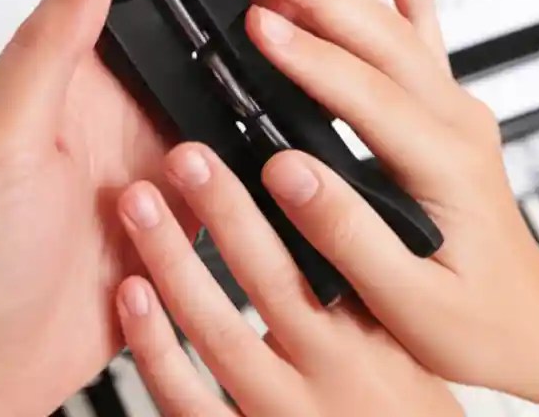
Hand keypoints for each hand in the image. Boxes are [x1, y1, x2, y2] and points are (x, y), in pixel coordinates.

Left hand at [0, 0, 345, 414]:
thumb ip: (48, 47)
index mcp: (72, 71)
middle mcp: (119, 102)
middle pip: (205, 13)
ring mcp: (155, 153)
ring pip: (235, 77)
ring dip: (284, 37)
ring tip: (338, 5)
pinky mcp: (182, 208)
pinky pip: (243, 155)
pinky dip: (282, 124)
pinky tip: (316, 102)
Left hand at [112, 142, 461, 415]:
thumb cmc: (402, 416)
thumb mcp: (405, 348)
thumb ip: (362, 287)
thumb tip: (323, 203)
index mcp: (380, 336)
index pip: (340, 250)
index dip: (306, 196)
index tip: (270, 148)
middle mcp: (334, 373)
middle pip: (273, 277)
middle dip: (225, 209)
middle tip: (188, 155)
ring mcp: (286, 414)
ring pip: (220, 331)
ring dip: (173, 260)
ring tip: (140, 203)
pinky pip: (187, 401)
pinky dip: (155, 347)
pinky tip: (133, 297)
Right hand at [238, 0, 538, 416]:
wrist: (532, 321)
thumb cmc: (476, 319)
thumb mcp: (408, 301)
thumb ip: (348, 234)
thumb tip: (290, 174)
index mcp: (445, 167)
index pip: (368, 94)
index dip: (309, 55)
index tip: (258, 24)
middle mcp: (457, 126)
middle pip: (384, 43)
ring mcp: (456, 114)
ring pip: (399, 34)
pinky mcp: (448, 115)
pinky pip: (427, 45)